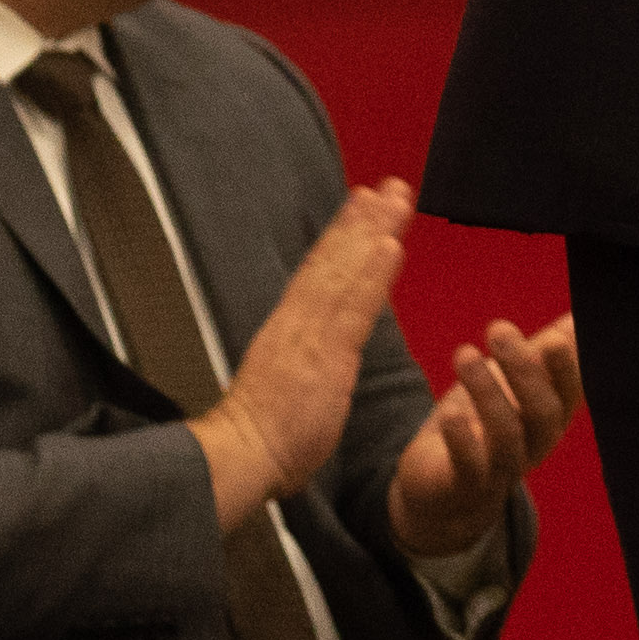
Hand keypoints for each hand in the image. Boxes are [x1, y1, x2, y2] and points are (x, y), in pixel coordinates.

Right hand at [195, 183, 408, 528]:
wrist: (242, 453)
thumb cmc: (262, 437)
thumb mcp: (282, 388)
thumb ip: (302, 365)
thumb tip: (316, 360)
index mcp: (288, 329)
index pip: (319, 273)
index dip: (342, 237)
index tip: (362, 204)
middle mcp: (298, 320)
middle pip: (334, 260)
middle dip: (364, 220)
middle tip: (390, 185)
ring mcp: (312, 332)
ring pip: (345, 271)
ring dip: (373, 231)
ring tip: (395, 199)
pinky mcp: (326, 353)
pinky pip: (355, 305)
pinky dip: (373, 272)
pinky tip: (390, 244)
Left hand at [384, 313, 583, 562]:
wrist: (446, 493)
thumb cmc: (483, 426)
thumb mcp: (513, 385)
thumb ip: (544, 355)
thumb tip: (579, 318)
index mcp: (549, 416)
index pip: (570, 392)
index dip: (567, 366)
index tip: (555, 335)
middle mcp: (533, 445)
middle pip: (542, 412)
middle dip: (524, 369)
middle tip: (498, 328)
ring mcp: (500, 469)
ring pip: (506, 436)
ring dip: (487, 393)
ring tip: (465, 353)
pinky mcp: (464, 485)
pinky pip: (470, 468)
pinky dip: (462, 440)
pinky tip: (451, 414)